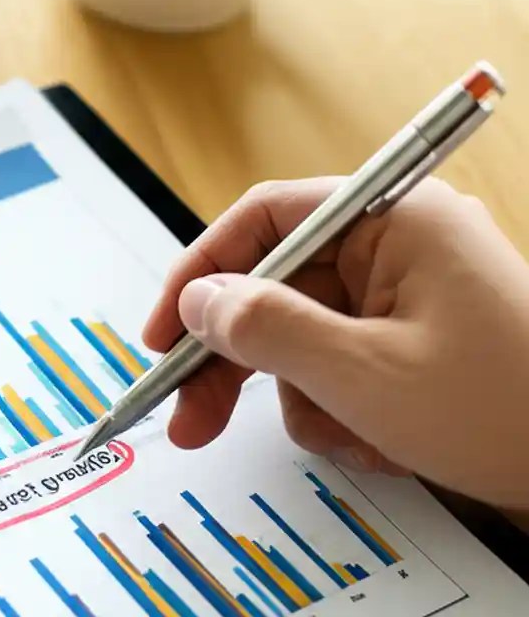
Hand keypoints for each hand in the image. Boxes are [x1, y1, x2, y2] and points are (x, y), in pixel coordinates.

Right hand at [143, 177, 528, 510]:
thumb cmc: (507, 412)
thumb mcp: (364, 374)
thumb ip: (266, 329)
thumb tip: (199, 301)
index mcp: (395, 220)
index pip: (266, 219)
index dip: (201, 273)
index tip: (164, 333)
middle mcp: (399, 245)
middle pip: (277, 286)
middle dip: (239, 359)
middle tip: (193, 415)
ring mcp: (408, 294)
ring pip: (303, 336)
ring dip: (308, 397)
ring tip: (352, 436)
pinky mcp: (414, 338)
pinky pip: (339, 364)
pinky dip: (343, 410)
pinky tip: (379, 441)